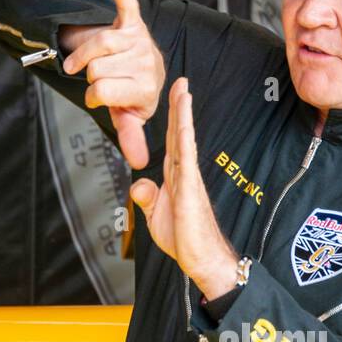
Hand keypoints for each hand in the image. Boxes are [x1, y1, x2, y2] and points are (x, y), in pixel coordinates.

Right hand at [61, 0, 164, 168]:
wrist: (147, 70)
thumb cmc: (133, 94)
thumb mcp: (131, 117)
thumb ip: (131, 136)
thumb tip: (138, 163)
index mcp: (145, 88)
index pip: (100, 90)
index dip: (92, 95)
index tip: (96, 98)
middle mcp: (146, 62)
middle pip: (95, 67)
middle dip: (89, 74)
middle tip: (96, 78)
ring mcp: (139, 40)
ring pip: (97, 43)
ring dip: (82, 52)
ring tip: (78, 62)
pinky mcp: (134, 21)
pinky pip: (126, 4)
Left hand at [129, 77, 238, 295]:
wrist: (202, 260)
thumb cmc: (185, 241)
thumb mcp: (156, 217)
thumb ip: (148, 199)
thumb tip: (139, 186)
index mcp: (176, 178)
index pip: (172, 142)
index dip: (171, 119)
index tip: (173, 98)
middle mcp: (184, 174)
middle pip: (179, 134)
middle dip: (179, 107)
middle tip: (180, 81)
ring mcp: (189, 180)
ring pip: (184, 141)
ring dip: (183, 115)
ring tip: (183, 91)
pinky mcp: (190, 191)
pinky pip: (186, 161)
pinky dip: (184, 140)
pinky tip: (182, 123)